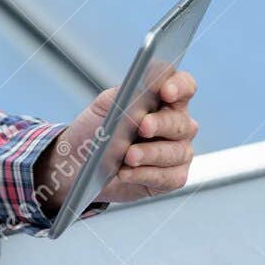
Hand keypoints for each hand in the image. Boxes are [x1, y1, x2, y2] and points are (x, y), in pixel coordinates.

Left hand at [35, 70, 198, 215]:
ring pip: (176, 152)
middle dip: (161, 124)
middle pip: (181, 122)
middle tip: (143, 126)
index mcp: (166, 101)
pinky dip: (145, 175)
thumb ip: (120, 96)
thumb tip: (136, 94)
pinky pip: (167, 178)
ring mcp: (178, 152)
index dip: (179, 87)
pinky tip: (127, 173)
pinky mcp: (172, 178)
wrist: (80, 163)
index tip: (165, 91)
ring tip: (128, 156)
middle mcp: (178, 125)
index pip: (184, 86)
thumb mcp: (102, 107)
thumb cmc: (97, 131)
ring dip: (150, 154)